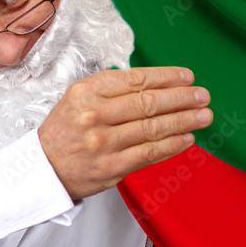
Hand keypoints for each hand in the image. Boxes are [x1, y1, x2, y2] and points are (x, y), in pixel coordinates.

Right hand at [38, 66, 211, 199]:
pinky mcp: (111, 167)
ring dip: (184, 121)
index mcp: (87, 92)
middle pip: (148, 102)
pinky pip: (149, 153)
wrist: (42, 169)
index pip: (136, 79)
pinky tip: (187, 138)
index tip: (187, 77)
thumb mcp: (79, 98)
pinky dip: (172, 145)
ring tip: (203, 116)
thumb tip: (155, 81)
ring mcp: (103, 143)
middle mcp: (94, 115)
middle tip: (202, 95)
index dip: (166, 77)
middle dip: (182, 98)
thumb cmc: (66, 131)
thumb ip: (111, 88)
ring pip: (152, 128)